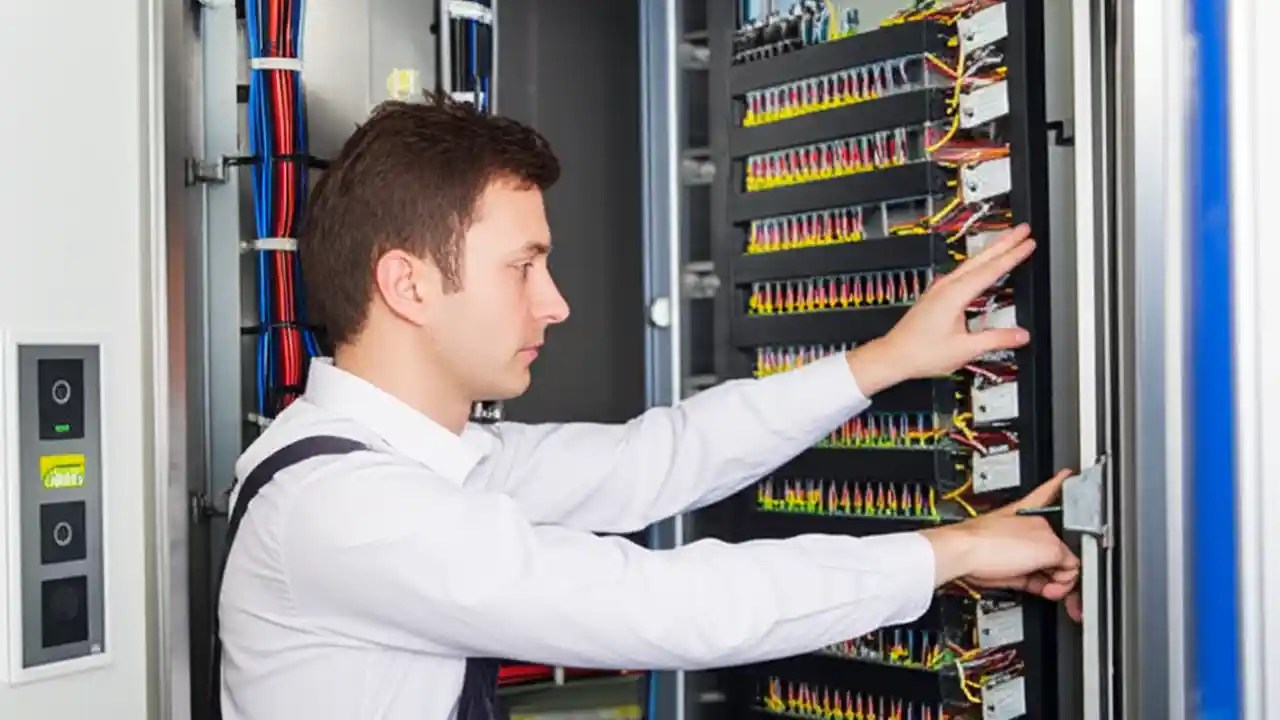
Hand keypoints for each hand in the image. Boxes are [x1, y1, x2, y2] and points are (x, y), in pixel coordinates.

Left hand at [845, 224, 1034, 395]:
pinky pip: (962, 273)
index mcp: (954, 295)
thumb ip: (995, 340)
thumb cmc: (920, 352)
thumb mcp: (965, 350)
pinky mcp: (937, 295)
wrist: (894, 356)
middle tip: (1023, 229)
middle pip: (981, 258)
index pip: (990, 269)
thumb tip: (1020, 335)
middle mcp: (946, 287)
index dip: (1012, 255)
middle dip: (1004, 242)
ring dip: (991, 250)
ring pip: (971, 263)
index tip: (1028, 243)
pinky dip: (979, 264)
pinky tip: (983, 266)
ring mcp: (940, 289)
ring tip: (1009, 240)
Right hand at [921, 470, 1082, 620]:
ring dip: (1060, 581)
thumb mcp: (1000, 555)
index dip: (1056, 482)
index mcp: (1020, 515)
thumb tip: (1037, 581)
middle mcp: (1035, 521)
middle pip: (1058, 545)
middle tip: (1046, 585)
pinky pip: (1071, 569)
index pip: (1042, 495)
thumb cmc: (973, 551)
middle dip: (1055, 570)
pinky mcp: (1051, 546)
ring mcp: (1044, 532)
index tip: (1067, 474)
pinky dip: (1064, 584)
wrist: (963, 548)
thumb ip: (1024, 568)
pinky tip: (1050, 588)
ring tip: (1047, 590)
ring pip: (1066, 560)